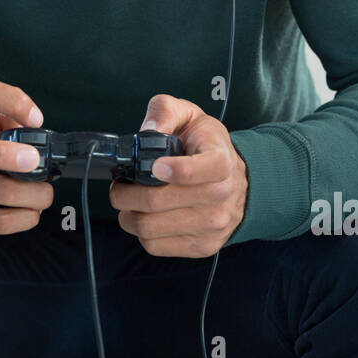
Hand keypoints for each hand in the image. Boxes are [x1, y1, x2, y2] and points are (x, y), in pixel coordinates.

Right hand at [0, 78, 53, 246]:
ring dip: (38, 194)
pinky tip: (29, 210)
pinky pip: (5, 222)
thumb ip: (12, 123)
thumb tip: (41, 138)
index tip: (36, 120)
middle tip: (34, 161)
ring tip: (42, 193)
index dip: (13, 101)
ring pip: (4, 192)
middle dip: (7, 156)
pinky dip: (29, 216)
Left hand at [110, 94, 247, 257]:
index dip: (173, 170)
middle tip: (119, 185)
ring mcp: (213, 225)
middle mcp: (221, 196)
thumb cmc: (207, 147)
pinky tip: (146, 216)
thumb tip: (147, 131)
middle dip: (126, 193)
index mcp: (220, 161)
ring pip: (150, 227)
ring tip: (129, 201)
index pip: (198, 170)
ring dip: (128, 214)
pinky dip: (141, 232)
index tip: (154, 166)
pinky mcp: (202, 246)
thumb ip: (165, 111)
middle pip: (158, 201)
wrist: (238, 181)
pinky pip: (155, 245)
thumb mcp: (190, 116)